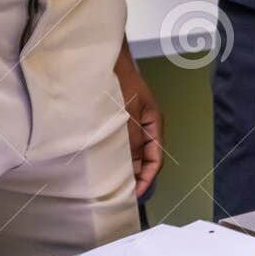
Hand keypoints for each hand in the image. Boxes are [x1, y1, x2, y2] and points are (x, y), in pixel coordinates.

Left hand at [113, 44, 163, 197]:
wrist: (105, 60)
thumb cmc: (120, 80)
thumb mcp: (128, 111)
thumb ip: (130, 137)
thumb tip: (130, 164)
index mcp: (154, 125)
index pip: (155, 159)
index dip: (147, 178)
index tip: (135, 193)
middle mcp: (143, 128)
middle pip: (143, 160)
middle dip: (134, 178)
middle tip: (120, 195)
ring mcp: (130, 126)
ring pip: (129, 154)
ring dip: (121, 168)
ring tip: (108, 184)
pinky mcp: (116, 124)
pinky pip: (117, 145)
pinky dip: (111, 156)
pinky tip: (100, 164)